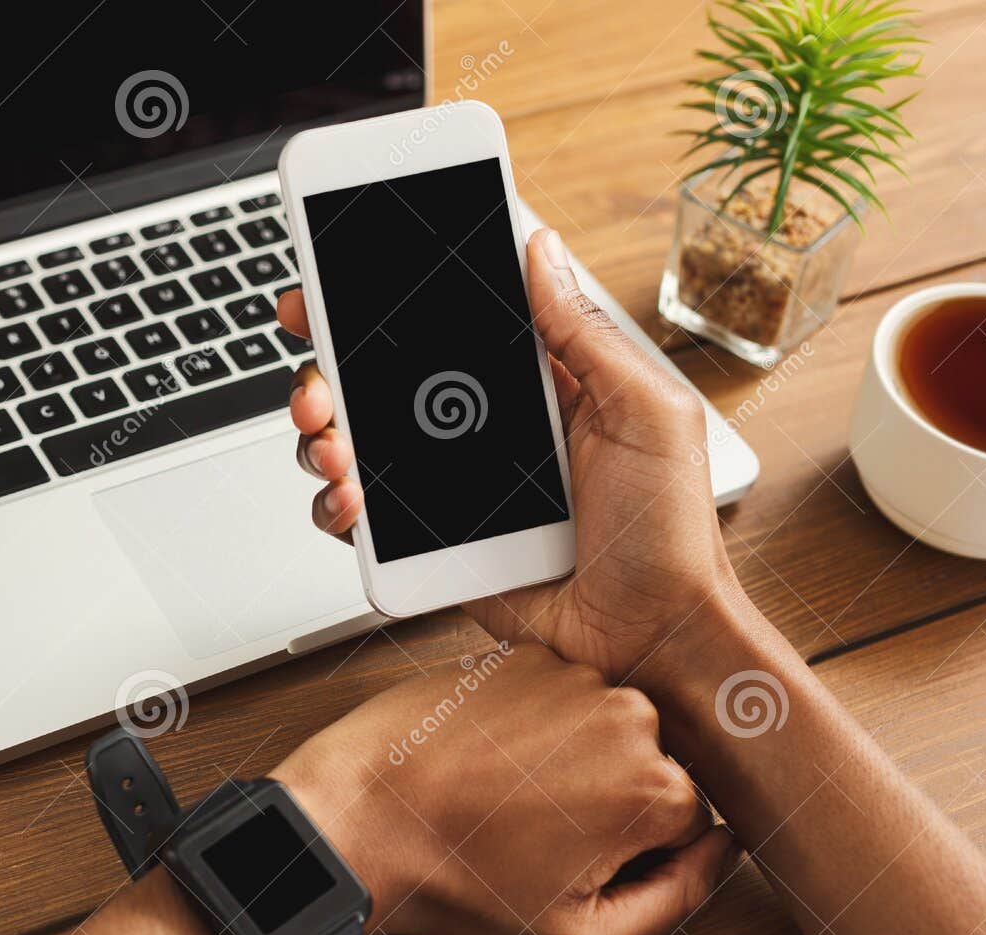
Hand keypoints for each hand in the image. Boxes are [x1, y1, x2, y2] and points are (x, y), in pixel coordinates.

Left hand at [272, 643, 737, 934]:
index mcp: (653, 788)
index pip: (691, 827)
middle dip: (609, 806)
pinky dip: (534, 727)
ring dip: (572, 762)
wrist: (362, 815)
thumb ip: (676, 901)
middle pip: (652, 771)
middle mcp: (628, 717)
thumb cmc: (455, 878)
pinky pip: (558, 698)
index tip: (580, 864)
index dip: (635, 857)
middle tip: (536, 836)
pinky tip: (489, 761)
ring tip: (506, 798)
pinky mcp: (524, 655)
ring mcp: (574, 677)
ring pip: (605, 730)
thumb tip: (721, 855)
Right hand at [283, 228, 741, 680]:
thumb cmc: (670, 532)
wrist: (653, 638)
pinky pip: (361, 516)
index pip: (444, 321)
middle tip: (315, 375)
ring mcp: (448, 487)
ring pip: (354, 441)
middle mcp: (479, 429)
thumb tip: (537, 245)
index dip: (384, 296)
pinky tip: (349, 500)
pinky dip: (334, 503)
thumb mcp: (644, 411)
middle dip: (327, 365)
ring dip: (322, 434)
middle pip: (378, 378)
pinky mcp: (429, 544)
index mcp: (531, 382)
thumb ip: (581, 332)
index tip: (333, 279)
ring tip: (334, 445)